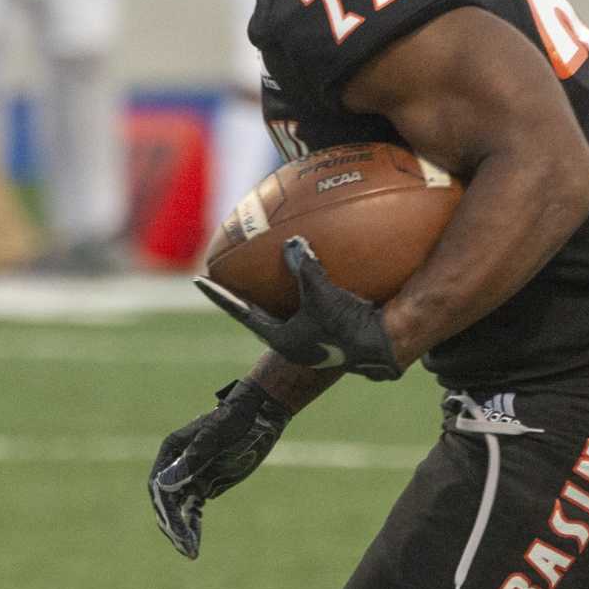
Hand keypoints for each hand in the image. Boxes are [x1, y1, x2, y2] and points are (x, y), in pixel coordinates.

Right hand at [149, 380, 291, 559]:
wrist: (258, 415)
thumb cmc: (236, 420)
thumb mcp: (216, 438)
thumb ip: (192, 460)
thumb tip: (163, 486)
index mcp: (171, 453)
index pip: (159, 487)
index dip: (165, 511)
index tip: (177, 529)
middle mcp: (175, 467)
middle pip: (166, 503)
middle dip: (173, 526)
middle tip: (185, 548)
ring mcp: (191, 477)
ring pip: (179, 509)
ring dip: (182, 530)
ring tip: (190, 553)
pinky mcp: (206, 484)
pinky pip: (194, 509)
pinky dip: (193, 525)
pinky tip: (194, 543)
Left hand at [195, 236, 403, 378]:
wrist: (389, 346)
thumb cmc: (350, 325)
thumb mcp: (323, 294)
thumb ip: (304, 268)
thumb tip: (291, 242)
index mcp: (283, 339)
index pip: (242, 312)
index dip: (220, 295)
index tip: (198, 280)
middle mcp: (297, 344)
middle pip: (265, 317)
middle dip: (252, 300)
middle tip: (237, 283)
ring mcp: (318, 344)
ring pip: (293, 317)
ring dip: (285, 300)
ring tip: (279, 284)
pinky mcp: (338, 338)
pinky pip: (319, 312)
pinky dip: (316, 296)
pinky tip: (330, 282)